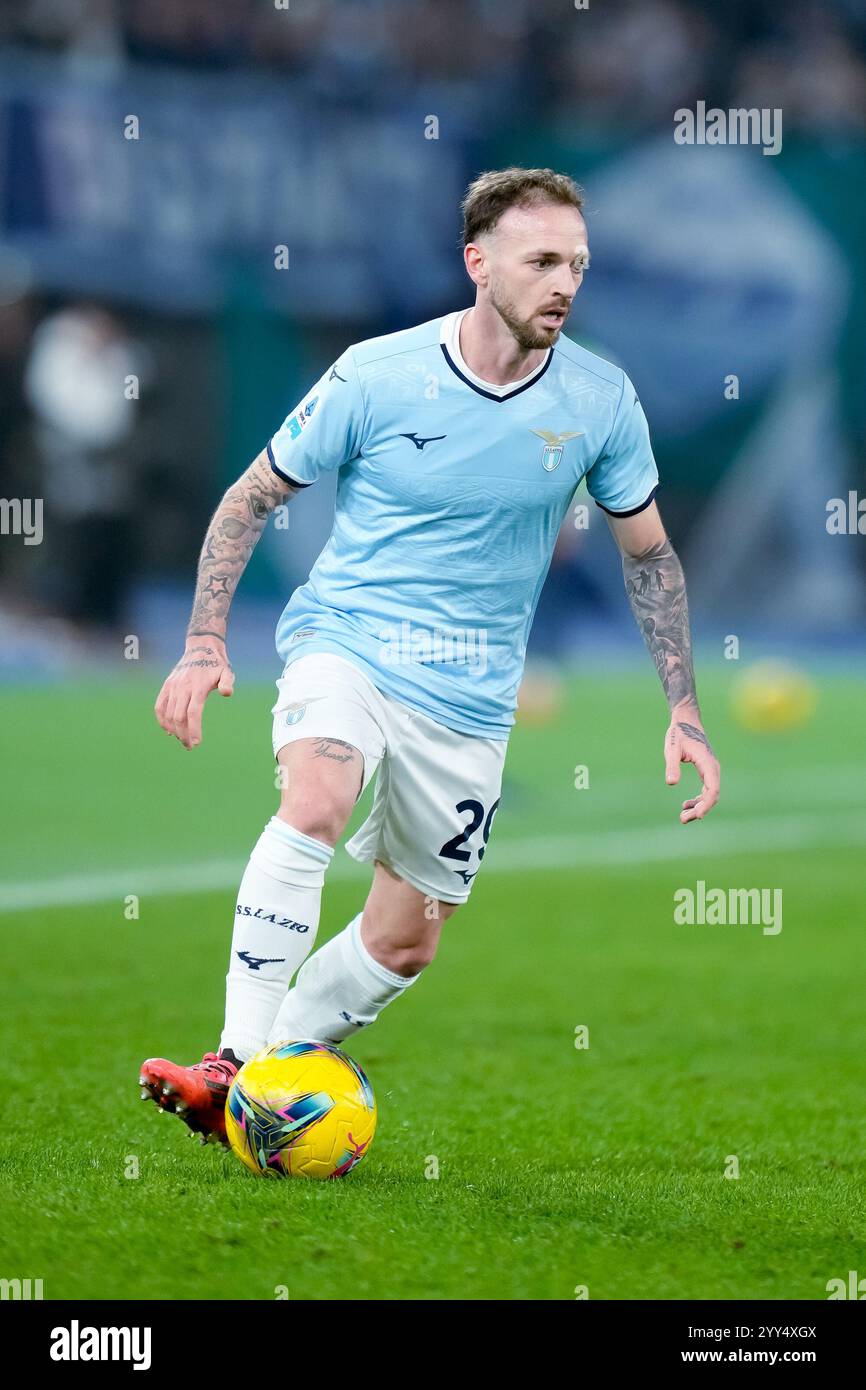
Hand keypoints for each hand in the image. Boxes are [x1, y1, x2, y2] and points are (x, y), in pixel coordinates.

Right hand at [154, 638, 233, 748]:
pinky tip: (168, 730)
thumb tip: (228, 693)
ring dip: (173, 730)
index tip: (196, 743)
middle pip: (179, 717)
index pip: (193, 713)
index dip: (194, 729)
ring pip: (168, 714)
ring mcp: (173, 687)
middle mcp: (183, 687)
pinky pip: (159, 706)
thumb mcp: (227, 671)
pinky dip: (162, 720)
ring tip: (182, 740)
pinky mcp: (167, 686)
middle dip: (183, 734)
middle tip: (190, 746)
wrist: (201, 648)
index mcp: (198, 687)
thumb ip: (227, 682)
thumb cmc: (216, 664)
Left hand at [664, 708, 719, 822]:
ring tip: (683, 816)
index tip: (697, 816)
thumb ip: (672, 765)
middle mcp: (712, 768)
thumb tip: (671, 783)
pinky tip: (686, 805)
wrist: (686, 722)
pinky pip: (707, 789)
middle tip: (682, 819)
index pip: (712, 789)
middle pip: (712, 794)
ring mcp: (711, 770)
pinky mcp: (706, 771)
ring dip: (699, 806)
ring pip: (710, 794)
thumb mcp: (672, 748)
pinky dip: (699, 799)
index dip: (706, 804)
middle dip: (700, 809)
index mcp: (707, 763)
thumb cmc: (678, 734)